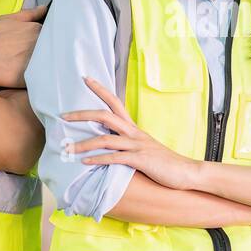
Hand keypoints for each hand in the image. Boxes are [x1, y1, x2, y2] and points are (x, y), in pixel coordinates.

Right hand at [0, 4, 46, 88]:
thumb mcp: (10, 19)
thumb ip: (30, 14)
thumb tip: (44, 8)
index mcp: (38, 30)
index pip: (49, 36)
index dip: (43, 43)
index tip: (34, 47)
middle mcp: (41, 44)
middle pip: (50, 50)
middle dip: (45, 53)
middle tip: (29, 57)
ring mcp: (37, 61)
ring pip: (47, 65)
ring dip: (43, 66)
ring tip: (27, 68)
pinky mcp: (31, 77)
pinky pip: (40, 79)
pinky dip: (37, 79)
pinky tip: (27, 78)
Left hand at [63, 77, 202, 190]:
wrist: (186, 172)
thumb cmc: (164, 162)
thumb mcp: (144, 147)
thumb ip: (127, 143)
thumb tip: (109, 142)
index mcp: (134, 128)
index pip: (115, 102)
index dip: (100, 89)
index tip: (86, 79)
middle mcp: (134, 133)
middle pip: (105, 116)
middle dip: (82, 115)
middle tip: (63, 115)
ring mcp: (137, 145)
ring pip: (106, 140)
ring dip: (84, 144)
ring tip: (68, 149)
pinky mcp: (140, 160)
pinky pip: (115, 158)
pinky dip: (98, 159)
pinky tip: (85, 162)